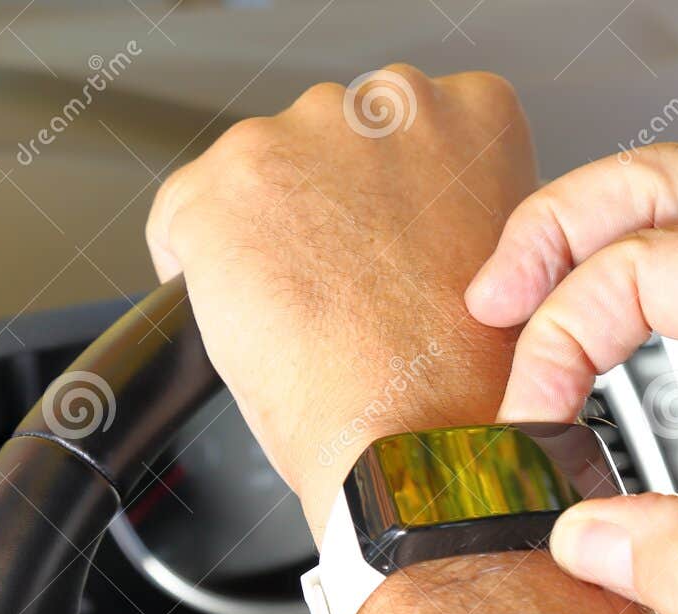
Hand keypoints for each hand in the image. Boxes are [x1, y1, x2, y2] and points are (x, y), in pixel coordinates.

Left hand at [146, 66, 536, 536]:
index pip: (405, 127)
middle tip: (344, 294)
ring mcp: (297, 138)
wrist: (424, 445)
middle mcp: (386, 105)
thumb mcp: (496, 266)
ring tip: (304, 318)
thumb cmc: (469, 384)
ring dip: (264, 234)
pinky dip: (198, 269)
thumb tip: (400, 224)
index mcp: (472, 117)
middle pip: (324, 143)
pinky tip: (249, 320)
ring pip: (253, 175)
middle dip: (323, 210)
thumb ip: (448, 211)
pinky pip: (181, 217)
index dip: (387, 202)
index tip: (386, 249)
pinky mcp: (222, 187)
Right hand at [466, 143, 677, 613]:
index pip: (647, 267)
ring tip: (530, 299)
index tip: (530, 426)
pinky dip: (652, 296)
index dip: (562, 339)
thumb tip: (584, 539)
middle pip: (670, 188)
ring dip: (606, 248)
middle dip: (563, 229)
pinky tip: (625, 342)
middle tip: (490, 294)